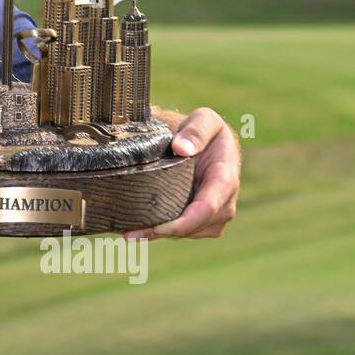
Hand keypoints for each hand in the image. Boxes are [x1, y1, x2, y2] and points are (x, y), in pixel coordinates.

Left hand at [124, 107, 240, 239]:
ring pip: (188, 233)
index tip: (158, 227)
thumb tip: (182, 148)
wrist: (204, 141)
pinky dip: (161, 232)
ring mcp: (214, 214)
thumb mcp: (204, 119)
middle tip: (130, 234)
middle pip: (195, 226)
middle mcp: (224, 201)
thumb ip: (196, 131)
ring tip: (129, 233)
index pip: (208, 207)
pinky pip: (183, 232)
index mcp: (225, 178)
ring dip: (159, 235)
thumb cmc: (204, 129)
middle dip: (164, 232)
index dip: (184, 222)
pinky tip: (138, 230)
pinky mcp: (202, 220)